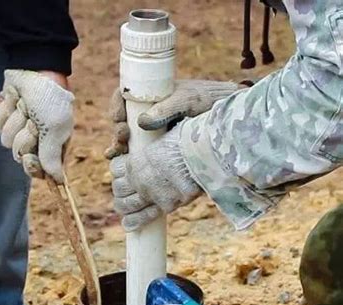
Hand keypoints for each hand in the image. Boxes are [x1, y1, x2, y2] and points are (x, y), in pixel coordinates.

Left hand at [0, 70, 73, 182]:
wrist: (35, 68)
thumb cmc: (51, 99)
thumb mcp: (55, 128)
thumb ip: (53, 156)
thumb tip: (58, 181)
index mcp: (54, 148)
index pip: (41, 172)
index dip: (32, 166)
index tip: (29, 157)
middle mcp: (37, 143)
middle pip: (20, 156)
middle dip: (24, 137)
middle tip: (33, 121)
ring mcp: (20, 131)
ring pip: (6, 141)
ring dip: (14, 121)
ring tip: (25, 107)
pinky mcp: (7, 119)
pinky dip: (4, 113)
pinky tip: (14, 101)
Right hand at [105, 79, 237, 158]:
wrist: (229, 119)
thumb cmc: (209, 101)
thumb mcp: (188, 100)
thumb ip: (167, 109)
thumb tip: (141, 122)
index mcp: (152, 95)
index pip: (125, 96)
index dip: (116, 106)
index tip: (118, 117)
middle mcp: (148, 113)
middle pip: (122, 121)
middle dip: (118, 131)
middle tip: (122, 138)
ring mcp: (152, 132)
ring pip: (127, 140)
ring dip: (118, 147)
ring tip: (118, 153)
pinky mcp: (158, 149)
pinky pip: (138, 155)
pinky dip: (129, 162)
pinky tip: (124, 167)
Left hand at [110, 125, 202, 231]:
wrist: (207, 154)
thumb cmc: (190, 136)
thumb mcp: (163, 128)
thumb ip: (153, 129)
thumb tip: (143, 122)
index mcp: (137, 160)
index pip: (116, 168)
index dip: (117, 169)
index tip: (121, 171)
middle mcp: (139, 178)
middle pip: (118, 188)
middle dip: (119, 190)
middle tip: (122, 191)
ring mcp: (151, 193)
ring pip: (126, 204)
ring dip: (123, 207)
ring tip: (123, 209)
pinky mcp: (165, 205)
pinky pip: (144, 216)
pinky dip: (134, 222)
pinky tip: (128, 226)